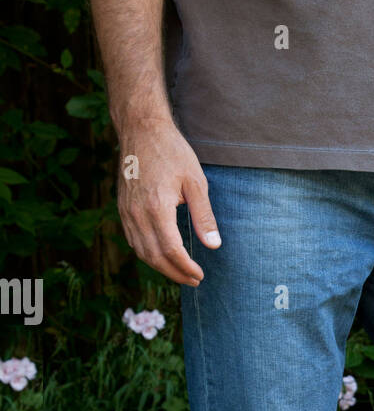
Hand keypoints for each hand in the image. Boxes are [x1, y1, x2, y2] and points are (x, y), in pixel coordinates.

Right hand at [115, 116, 222, 285]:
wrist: (141, 130)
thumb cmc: (171, 151)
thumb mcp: (195, 182)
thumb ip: (204, 216)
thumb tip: (214, 245)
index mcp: (156, 207)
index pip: (171, 250)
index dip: (185, 267)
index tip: (199, 275)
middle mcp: (137, 214)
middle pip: (154, 257)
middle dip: (175, 273)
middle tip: (193, 280)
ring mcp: (126, 212)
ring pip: (141, 252)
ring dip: (161, 267)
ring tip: (180, 273)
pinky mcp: (122, 209)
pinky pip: (133, 240)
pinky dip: (147, 254)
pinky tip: (162, 257)